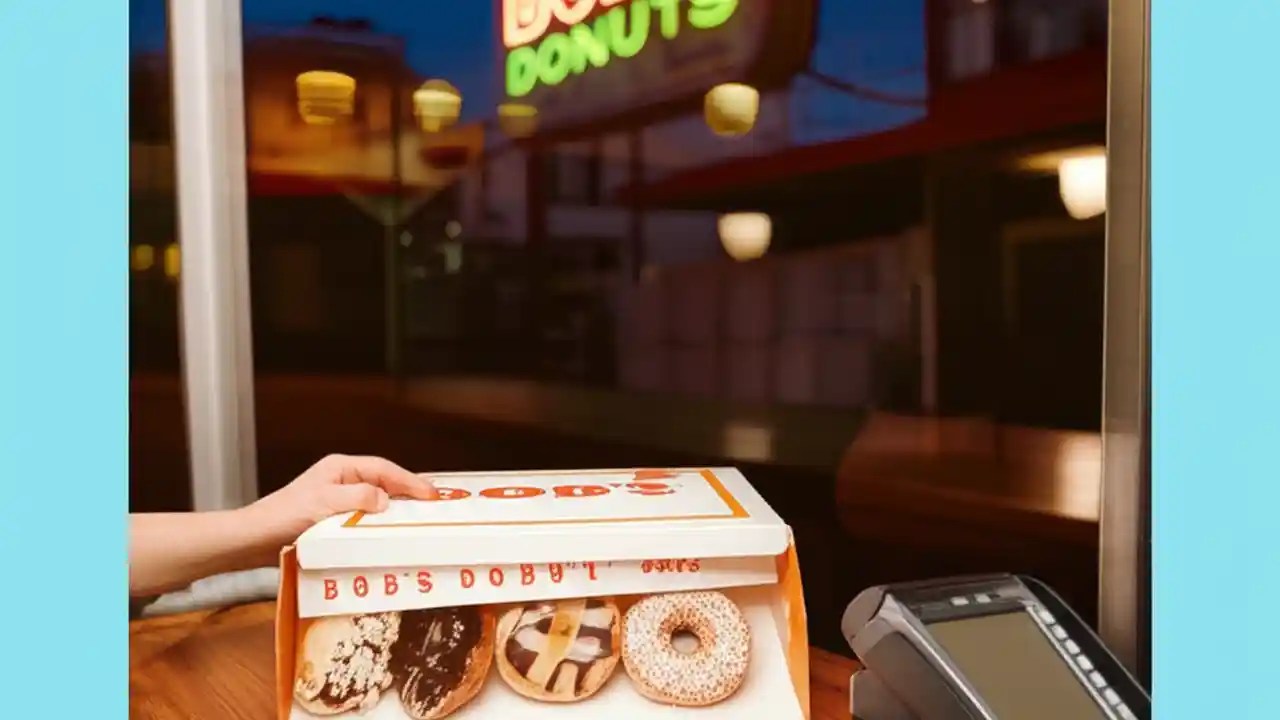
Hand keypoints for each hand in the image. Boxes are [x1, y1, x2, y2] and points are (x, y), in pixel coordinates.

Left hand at [248, 454, 436, 541]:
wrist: (253, 539)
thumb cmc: (283, 517)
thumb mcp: (324, 503)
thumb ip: (358, 498)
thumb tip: (386, 499)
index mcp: (340, 468)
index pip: (384, 469)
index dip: (410, 480)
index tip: (432, 495)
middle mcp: (341, 480)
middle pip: (384, 482)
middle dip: (408, 493)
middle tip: (434, 507)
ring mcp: (337, 500)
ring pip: (375, 501)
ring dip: (395, 510)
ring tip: (418, 521)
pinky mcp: (332, 519)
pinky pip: (364, 518)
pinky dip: (379, 525)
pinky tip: (389, 535)